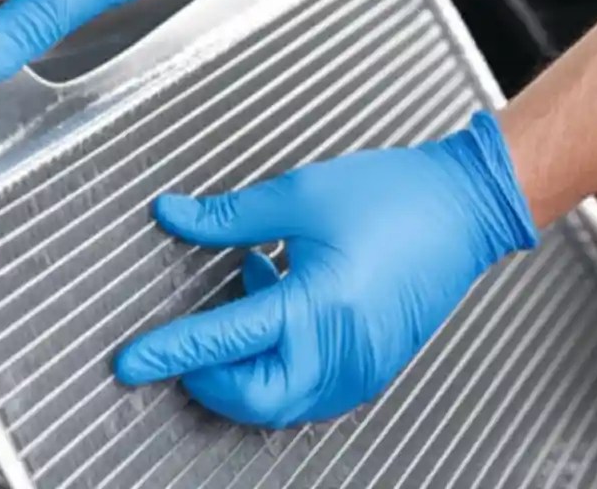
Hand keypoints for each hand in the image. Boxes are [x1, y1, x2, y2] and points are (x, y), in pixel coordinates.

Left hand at [114, 112, 538, 427]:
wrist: (465, 207)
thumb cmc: (393, 196)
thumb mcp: (298, 195)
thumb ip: (228, 218)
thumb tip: (174, 216)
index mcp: (320, 306)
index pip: (225, 341)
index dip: (170, 352)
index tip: (131, 364)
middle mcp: (344, 351)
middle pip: (254, 398)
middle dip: (208, 379)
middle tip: (182, 343)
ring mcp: (362, 367)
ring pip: (283, 401)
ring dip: (245, 370)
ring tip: (247, 299)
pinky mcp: (373, 367)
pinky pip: (311, 389)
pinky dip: (279, 365)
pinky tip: (279, 306)